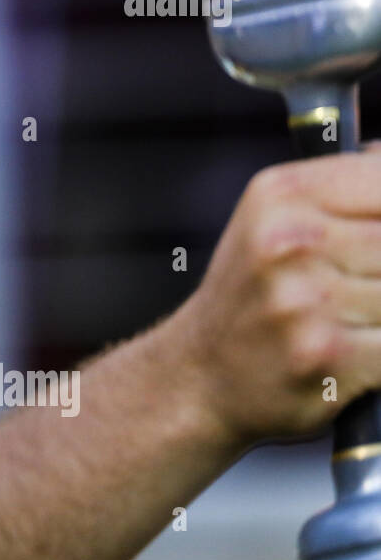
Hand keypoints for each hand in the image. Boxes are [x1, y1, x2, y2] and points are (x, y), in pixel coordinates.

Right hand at [169, 147, 380, 445]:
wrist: (196, 373)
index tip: (372, 239)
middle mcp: (288, 241)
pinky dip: (378, 351)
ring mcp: (305, 299)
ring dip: (380, 312)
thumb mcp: (274, 218)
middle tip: (356, 281)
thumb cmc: (248, 294)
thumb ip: (342, 187)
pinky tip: (350, 349)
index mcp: (279, 195)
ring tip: (348, 317)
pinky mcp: (326, 352)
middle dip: (380, 269)